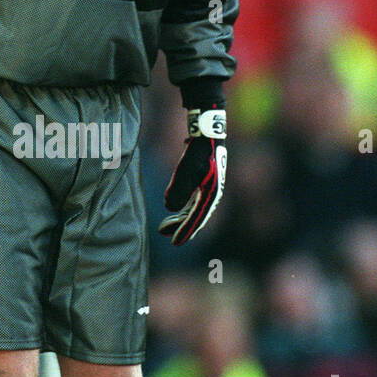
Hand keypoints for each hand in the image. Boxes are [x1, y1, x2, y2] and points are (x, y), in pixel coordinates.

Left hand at [158, 108, 226, 245]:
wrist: (208, 134)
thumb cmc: (198, 150)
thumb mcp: (186, 169)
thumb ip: (178, 188)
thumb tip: (169, 208)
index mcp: (212, 193)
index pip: (197, 217)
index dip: (185, 231)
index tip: (174, 242)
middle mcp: (213, 192)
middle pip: (196, 216)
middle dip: (180, 226)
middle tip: (163, 233)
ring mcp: (210, 187)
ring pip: (194, 209)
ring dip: (180, 218)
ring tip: (163, 226)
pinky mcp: (204, 181)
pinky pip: (194, 201)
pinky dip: (183, 208)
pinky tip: (173, 210)